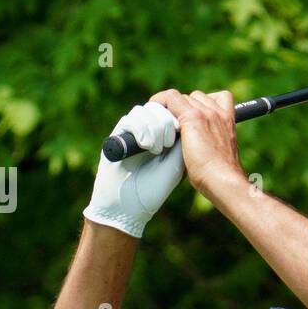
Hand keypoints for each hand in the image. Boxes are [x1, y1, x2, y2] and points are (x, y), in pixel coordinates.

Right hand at [83, 101, 184, 237]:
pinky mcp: (120, 134)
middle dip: (167, 122)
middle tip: (169, 143)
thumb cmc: (156, 187)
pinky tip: (147, 146)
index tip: (183, 130)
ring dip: (155, 128)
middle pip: (161, 106)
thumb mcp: (178, 162)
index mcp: (168, 136)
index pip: (175, 109)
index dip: (179, 113)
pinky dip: (142, 129)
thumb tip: (188, 116)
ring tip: (157, 149)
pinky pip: (131, 118)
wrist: (130, 203)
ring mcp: (135, 131)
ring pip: (147, 110)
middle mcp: (151, 130)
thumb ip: (184, 139)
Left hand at [148, 89, 245, 195]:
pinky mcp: (192, 117)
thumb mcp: (219, 154)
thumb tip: (193, 146)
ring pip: (183, 97)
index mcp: (228, 121)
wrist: (223, 180)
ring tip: (167, 127)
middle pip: (195, 97)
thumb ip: (209, 142)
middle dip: (183, 109)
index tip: (190, 120)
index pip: (217, 98)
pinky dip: (159, 103)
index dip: (200, 106)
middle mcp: (219, 112)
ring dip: (173, 109)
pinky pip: (170, 98)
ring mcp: (206, 112)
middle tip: (173, 127)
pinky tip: (155, 115)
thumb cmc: (220, 176)